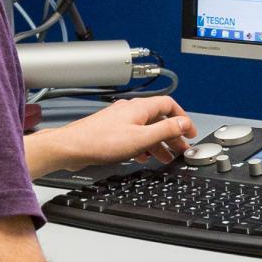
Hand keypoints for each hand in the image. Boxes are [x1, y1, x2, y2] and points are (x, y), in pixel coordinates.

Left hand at [47, 96, 195, 169]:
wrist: (72, 147)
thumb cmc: (100, 141)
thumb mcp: (141, 138)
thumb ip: (165, 130)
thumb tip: (184, 123)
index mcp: (140, 108)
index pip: (169, 105)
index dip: (182, 118)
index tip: (189, 132)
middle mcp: (130, 111)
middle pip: (158, 119)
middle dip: (172, 134)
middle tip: (180, 148)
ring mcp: (120, 120)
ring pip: (146, 129)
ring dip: (158, 143)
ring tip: (165, 157)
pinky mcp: (111, 131)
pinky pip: (134, 136)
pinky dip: (143, 146)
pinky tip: (143, 156)